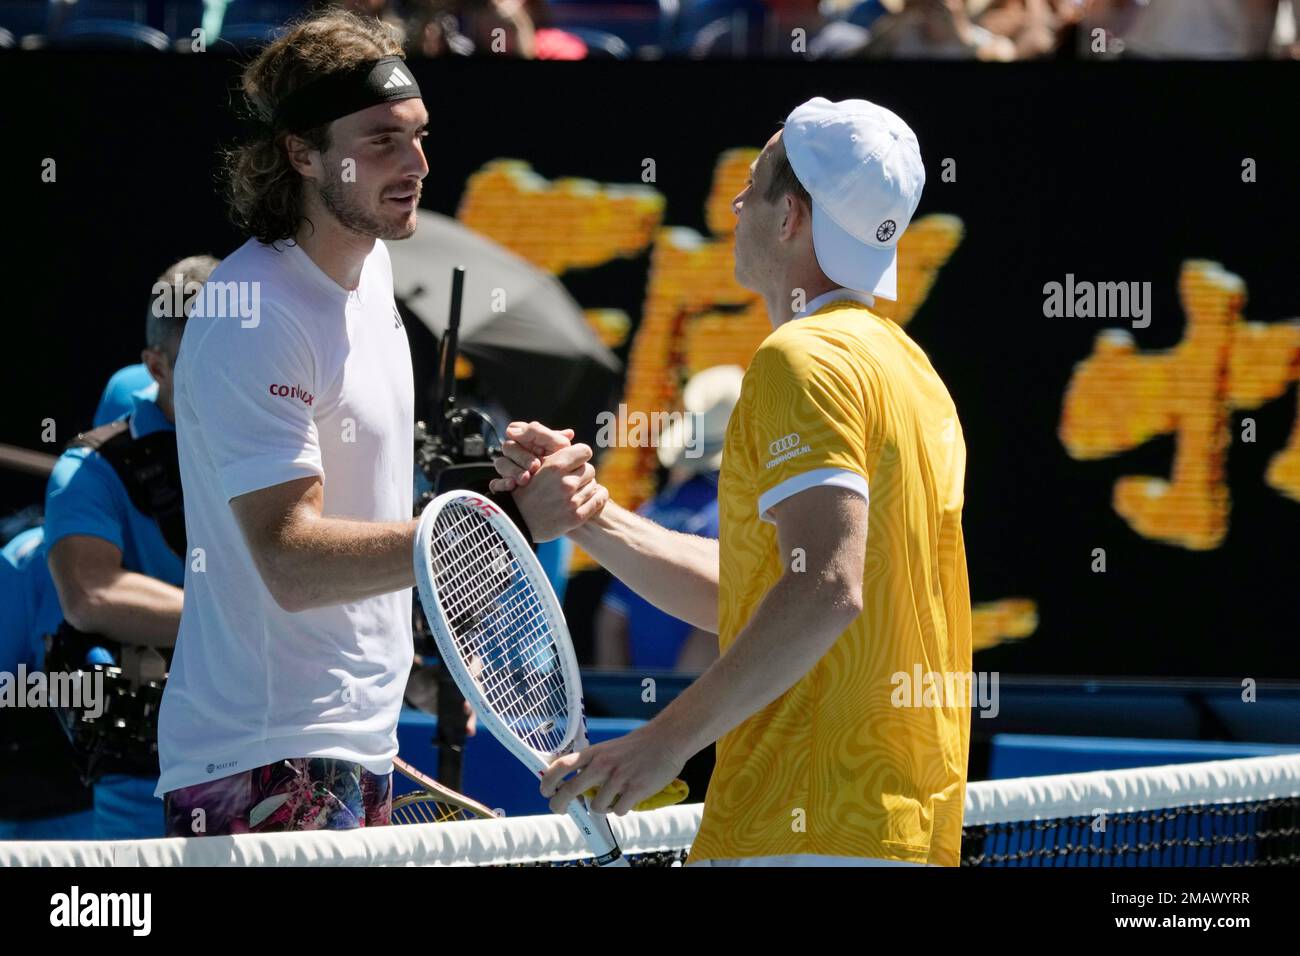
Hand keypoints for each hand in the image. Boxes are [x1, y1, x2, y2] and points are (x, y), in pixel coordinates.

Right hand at [489, 421, 574, 491]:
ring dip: (513, 470)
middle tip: (535, 467)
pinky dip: (501, 483)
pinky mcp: (503, 485)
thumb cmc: (564, 469)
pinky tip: (511, 485)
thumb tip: (532, 429)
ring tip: (525, 479)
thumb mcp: (559, 448)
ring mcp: (510, 470)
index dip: (524, 435)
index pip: (516, 429)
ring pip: (501, 463)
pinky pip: (494, 482)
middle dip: (522, 456)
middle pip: (508, 446)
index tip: (536, 446)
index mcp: (529, 441)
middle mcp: (518, 453)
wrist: (561, 498)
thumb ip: (545, 434)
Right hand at [490, 422, 606, 540]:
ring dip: (586, 487)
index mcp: (554, 466)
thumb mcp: (533, 466)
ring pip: (594, 485)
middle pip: (590, 469)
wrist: (515, 522)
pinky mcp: (576, 517)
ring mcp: (572, 501)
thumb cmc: (523, 490)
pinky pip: (599, 500)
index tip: (576, 461)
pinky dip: (597, 498)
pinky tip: (590, 498)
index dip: (580, 455)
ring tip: (574, 491)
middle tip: (573, 479)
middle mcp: (565, 483)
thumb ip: (552, 451)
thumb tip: (570, 434)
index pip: (585, 451)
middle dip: (582, 473)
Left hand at [539, 724, 685, 815]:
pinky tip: (629, 799)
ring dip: (603, 807)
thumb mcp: (609, 749)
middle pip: (569, 790)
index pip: (562, 765)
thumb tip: (577, 783)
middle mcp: (602, 765)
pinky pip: (619, 811)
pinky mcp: (635, 789)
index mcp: (594, 752)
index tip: (544, 791)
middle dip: (560, 804)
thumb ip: (593, 764)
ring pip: (597, 806)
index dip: (548, 780)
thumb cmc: (638, 745)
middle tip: (560, 810)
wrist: (666, 739)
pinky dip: (622, 809)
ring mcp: (618, 778)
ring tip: (614, 798)